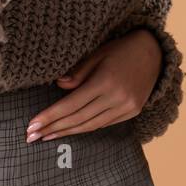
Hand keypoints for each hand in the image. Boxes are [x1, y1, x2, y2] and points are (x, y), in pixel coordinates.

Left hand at [24, 29, 162, 142]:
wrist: (154, 54)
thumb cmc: (121, 50)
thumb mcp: (97, 54)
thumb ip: (78, 72)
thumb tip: (58, 86)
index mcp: (105, 81)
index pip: (71, 104)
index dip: (50, 116)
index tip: (32, 125)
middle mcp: (116, 97)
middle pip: (78, 119)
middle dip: (53, 128)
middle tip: (31, 136)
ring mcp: (126, 107)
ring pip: (90, 125)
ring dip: (67, 132)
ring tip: (46, 136)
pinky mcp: (131, 112)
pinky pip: (103, 124)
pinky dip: (85, 128)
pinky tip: (70, 130)